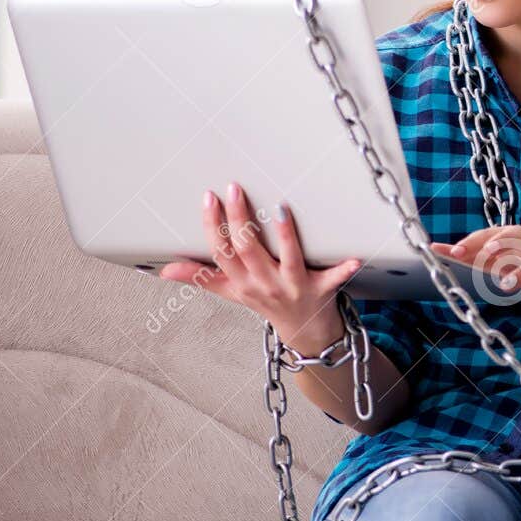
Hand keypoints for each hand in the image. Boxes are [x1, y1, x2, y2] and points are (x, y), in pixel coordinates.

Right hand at [158, 182, 361, 349]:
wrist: (304, 331)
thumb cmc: (266, 303)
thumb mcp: (231, 292)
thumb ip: (201, 278)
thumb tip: (165, 270)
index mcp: (242, 283)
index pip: (221, 253)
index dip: (212, 226)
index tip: (208, 198)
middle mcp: (265, 285)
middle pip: (249, 251)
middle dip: (239, 220)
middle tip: (235, 189)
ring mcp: (294, 287)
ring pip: (287, 259)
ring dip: (286, 236)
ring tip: (281, 209)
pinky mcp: (322, 289)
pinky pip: (334, 278)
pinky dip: (343, 269)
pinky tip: (355, 257)